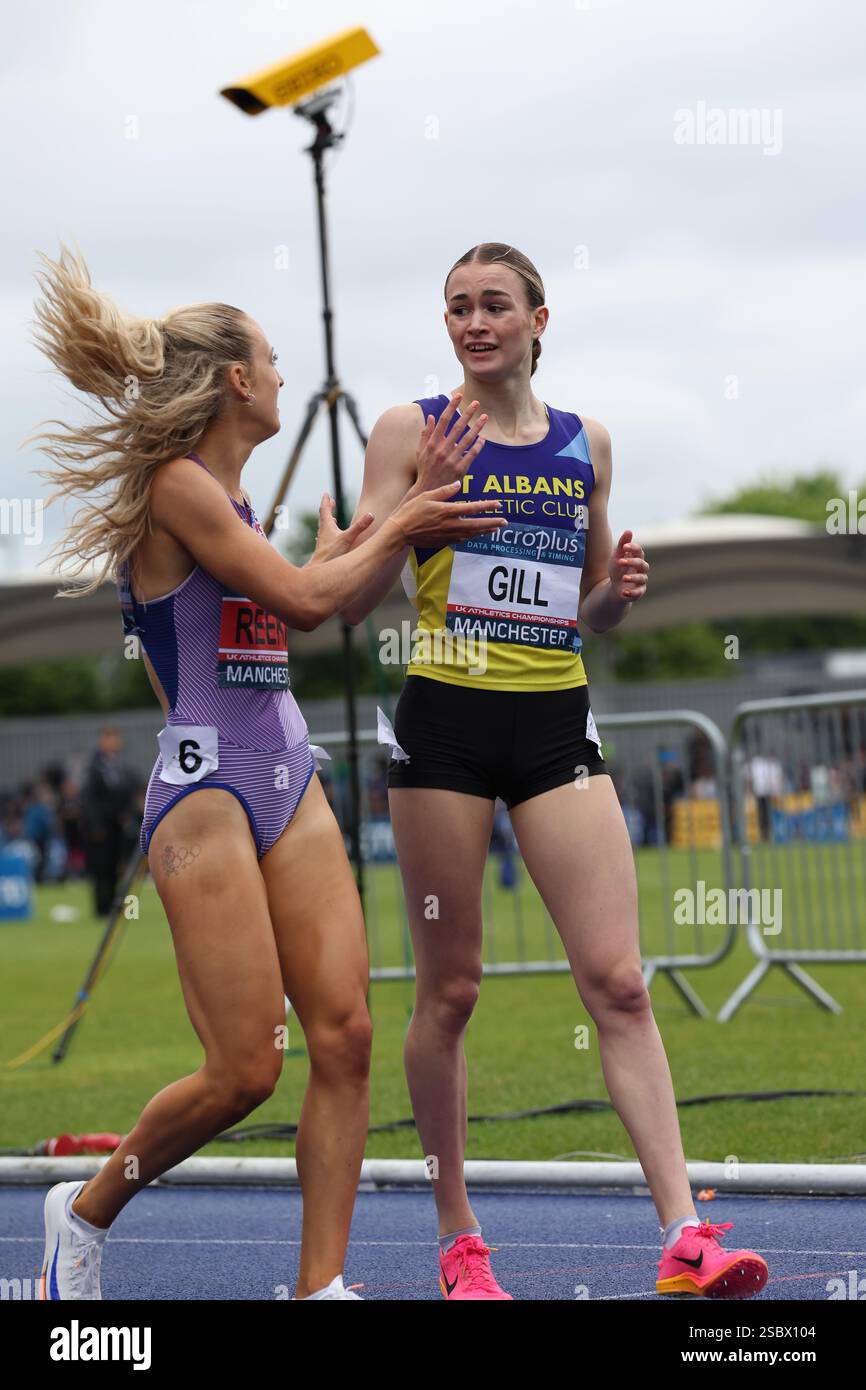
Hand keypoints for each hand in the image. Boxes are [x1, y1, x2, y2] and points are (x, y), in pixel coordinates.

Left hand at [307, 493, 373, 565]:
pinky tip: (332, 539)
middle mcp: (323, 532)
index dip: (326, 501)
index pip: (325, 509)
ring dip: (329, 521)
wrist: (320, 569)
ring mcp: (323, 541)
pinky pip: (327, 537)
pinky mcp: (324, 549)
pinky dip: (330, 533)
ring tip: (332, 519)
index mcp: (327, 526)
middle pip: (324, 517)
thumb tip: (371, 515)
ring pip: (325, 528)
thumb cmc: (332, 554)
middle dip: (328, 508)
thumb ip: (360, 526)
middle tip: (330, 502)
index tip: (326, 494)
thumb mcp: (348, 538)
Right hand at [388, 481, 505, 546]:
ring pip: (471, 534)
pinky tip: (477, 534)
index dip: (487, 506)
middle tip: (505, 522)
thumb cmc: (411, 511)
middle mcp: (450, 525)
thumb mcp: (427, 496)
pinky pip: (462, 539)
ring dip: (485, 531)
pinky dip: (472, 537)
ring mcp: (447, 535)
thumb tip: (459, 484)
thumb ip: (445, 491)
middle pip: (477, 524)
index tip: (499, 504)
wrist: (400, 532)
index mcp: (447, 511)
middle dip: (492, 523)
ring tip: (496, 528)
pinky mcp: (444, 542)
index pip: (472, 508)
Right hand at [415, 392, 486, 491]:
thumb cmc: (424, 469)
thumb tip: (431, 417)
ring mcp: (452, 460)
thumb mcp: (420, 451)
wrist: (429, 490)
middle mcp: (442, 450)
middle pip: (457, 427)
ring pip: (467, 439)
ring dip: (477, 427)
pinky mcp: (460, 469)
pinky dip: (477, 446)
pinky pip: (471, 455)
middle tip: (476, 403)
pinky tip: (483, 438)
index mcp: (432, 443)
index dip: (451, 407)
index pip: (443, 421)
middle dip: (467, 414)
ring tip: (484, 417)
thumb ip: (426, 433)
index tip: (458, 396)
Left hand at [609, 530, 648, 600]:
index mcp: (637, 558)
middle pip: (642, 564)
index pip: (639, 551)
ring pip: (642, 578)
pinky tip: (624, 592)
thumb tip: (629, 530)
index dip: (633, 548)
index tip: (624, 547)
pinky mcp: (639, 592)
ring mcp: (641, 581)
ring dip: (633, 577)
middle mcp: (641, 569)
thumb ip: (622, 545)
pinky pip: (638, 592)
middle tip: (620, 561)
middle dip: (632, 562)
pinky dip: (632, 593)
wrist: (615, 587)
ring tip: (623, 578)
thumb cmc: (618, 569)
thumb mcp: (617, 557)